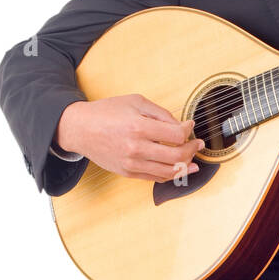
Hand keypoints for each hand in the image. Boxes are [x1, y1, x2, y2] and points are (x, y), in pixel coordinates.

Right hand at [57, 95, 204, 180]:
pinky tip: (179, 169)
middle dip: (192, 150)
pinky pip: (156, 178)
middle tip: (198, 144)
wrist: (80, 129)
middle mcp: (136, 148)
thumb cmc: (107, 112)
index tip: (189, 126)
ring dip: (186, 166)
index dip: (188, 131)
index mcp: (139, 127)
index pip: (176, 135)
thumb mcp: (135, 102)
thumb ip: (161, 113)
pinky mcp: (128, 173)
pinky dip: (171, 174)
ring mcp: (132, 164)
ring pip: (169, 171)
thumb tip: (181, 126)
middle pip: (176, 156)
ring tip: (194, 160)